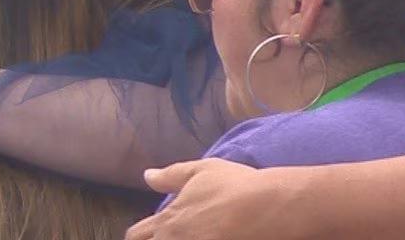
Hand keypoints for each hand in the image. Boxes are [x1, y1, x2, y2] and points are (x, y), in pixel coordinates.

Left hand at [125, 158, 309, 239]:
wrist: (267, 208)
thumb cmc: (234, 187)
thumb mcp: (200, 171)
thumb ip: (170, 176)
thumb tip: (147, 175)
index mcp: (168, 221)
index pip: (136, 235)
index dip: (141, 236)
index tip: (150, 235)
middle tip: (173, 237)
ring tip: (196, 237)